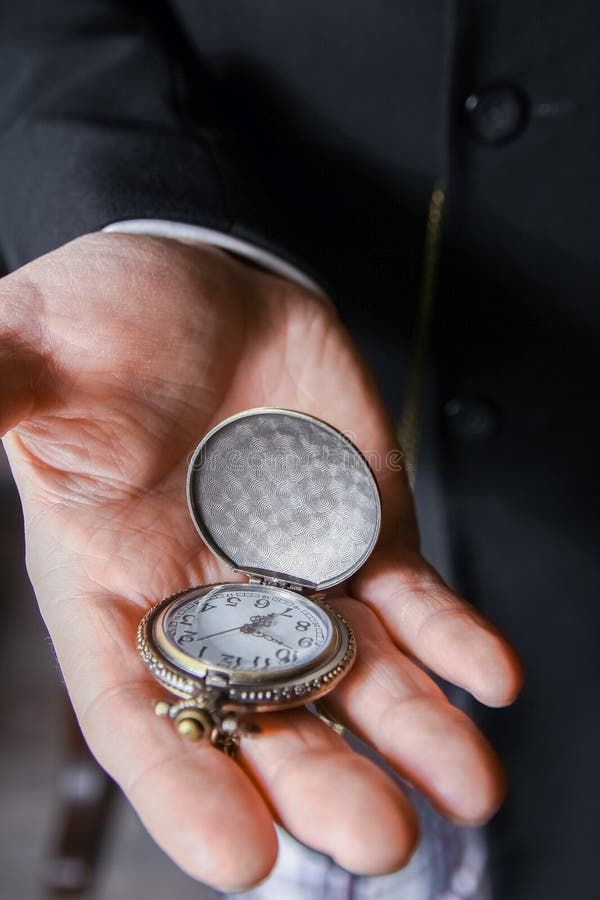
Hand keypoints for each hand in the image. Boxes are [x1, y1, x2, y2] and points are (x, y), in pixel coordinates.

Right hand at [1, 234, 522, 890]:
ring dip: (414, 730)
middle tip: (380, 839)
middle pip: (266, 713)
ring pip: (358, 670)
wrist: (201, 287)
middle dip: (323, 779)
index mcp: (114, 585)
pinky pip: (416, 597)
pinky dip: (455, 637)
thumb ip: (4, 389)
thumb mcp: (37, 352)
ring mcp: (296, 573)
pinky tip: (491, 674)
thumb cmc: (104, 322)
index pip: (139, 707)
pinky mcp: (364, 533)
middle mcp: (209, 601)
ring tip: (468, 788)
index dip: (183, 785)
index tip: (240, 857)